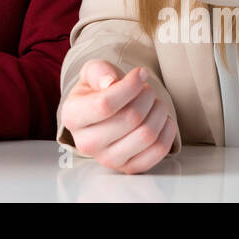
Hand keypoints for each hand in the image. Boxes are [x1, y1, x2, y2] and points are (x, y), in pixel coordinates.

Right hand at [59, 59, 177, 173]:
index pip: (105, 104)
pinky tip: (161, 118)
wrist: (103, 112)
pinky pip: (158, 151)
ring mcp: (108, 159)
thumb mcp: (93, 72)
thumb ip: (99, 70)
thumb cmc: (98, 89)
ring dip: (158, 111)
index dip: (130, 86)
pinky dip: (167, 130)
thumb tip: (110, 82)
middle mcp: (86, 143)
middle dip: (146, 96)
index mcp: (71, 116)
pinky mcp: (128, 168)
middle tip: (146, 89)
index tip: (141, 73)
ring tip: (153, 102)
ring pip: (147, 134)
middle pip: (131, 118)